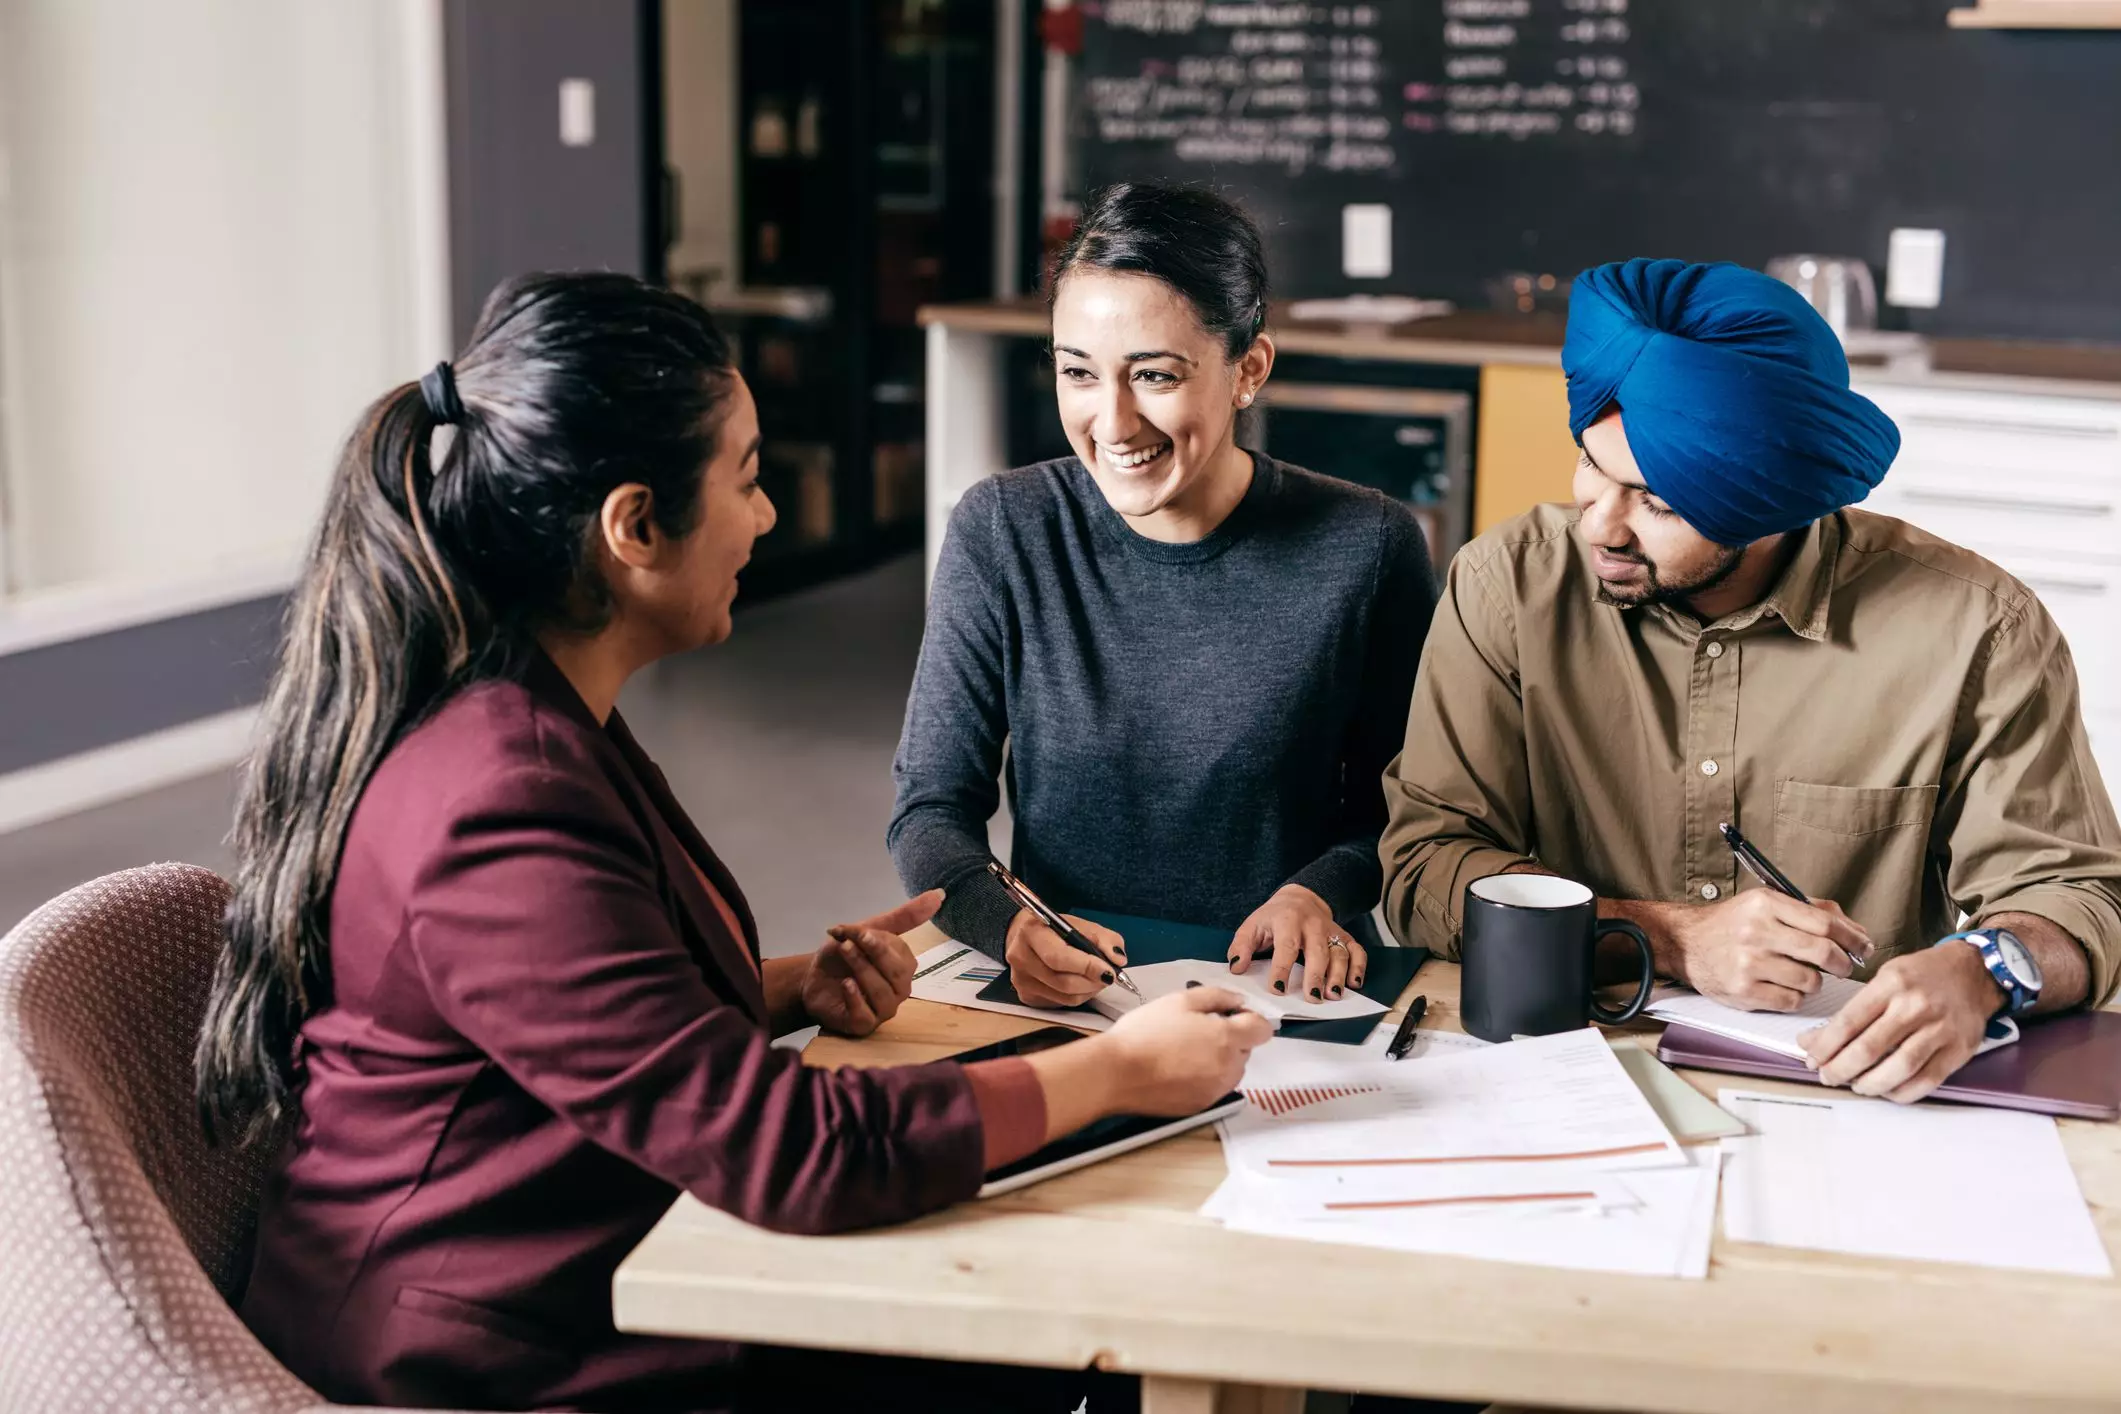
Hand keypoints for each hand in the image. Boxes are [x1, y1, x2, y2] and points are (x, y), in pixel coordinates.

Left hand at [800, 891, 937, 1035]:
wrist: (811, 978)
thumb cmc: (843, 956)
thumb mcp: (868, 930)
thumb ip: (903, 916)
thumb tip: (940, 893)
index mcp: (904, 967)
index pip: (900, 953)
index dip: (877, 939)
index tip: (852, 929)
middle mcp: (899, 990)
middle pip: (896, 974)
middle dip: (872, 954)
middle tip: (849, 941)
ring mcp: (882, 1010)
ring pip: (882, 993)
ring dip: (861, 969)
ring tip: (843, 952)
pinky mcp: (863, 1025)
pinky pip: (866, 1015)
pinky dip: (855, 998)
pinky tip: (846, 984)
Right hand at [1004, 909, 1127, 1007]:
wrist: (1023, 936)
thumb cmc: (1053, 930)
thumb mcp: (1079, 924)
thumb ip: (1102, 938)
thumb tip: (1117, 959)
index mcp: (1031, 934)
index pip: (1059, 958)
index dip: (1087, 967)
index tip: (1108, 970)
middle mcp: (1021, 958)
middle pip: (1063, 982)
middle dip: (1092, 982)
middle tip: (1108, 976)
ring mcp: (1021, 981)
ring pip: (1065, 997)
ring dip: (1088, 991)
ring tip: (1096, 979)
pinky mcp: (1027, 997)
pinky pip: (1060, 1003)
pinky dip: (1077, 996)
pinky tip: (1081, 984)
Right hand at [1100, 987, 1274, 1114]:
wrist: (1115, 1072)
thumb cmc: (1144, 1034)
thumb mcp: (1180, 1001)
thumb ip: (1217, 997)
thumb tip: (1238, 1002)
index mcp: (1226, 1038)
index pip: (1262, 1029)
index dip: (1249, 1019)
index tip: (1231, 1016)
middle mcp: (1228, 1068)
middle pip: (1246, 1050)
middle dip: (1229, 1038)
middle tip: (1196, 1030)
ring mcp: (1216, 1090)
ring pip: (1231, 1070)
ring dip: (1219, 1059)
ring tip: (1184, 1051)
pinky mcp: (1202, 1106)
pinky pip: (1215, 1087)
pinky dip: (1204, 1078)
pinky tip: (1177, 1069)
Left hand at [1228, 884, 1365, 1002]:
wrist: (1300, 898)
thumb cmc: (1273, 918)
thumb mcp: (1252, 926)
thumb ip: (1241, 946)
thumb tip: (1236, 968)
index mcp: (1287, 920)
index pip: (1285, 946)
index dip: (1281, 969)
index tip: (1277, 990)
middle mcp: (1312, 925)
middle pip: (1317, 951)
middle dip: (1315, 975)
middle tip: (1312, 998)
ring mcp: (1330, 930)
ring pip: (1339, 953)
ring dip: (1338, 975)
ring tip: (1332, 995)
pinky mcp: (1344, 936)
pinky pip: (1356, 950)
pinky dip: (1359, 967)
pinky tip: (1353, 984)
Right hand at [1671, 889, 1870, 1011]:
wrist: (1687, 943)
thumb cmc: (1733, 924)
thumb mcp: (1768, 904)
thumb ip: (1813, 912)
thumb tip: (1858, 933)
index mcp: (1766, 904)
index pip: (1825, 923)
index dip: (1853, 937)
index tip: (1863, 946)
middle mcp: (1756, 932)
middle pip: (1823, 952)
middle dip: (1843, 963)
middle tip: (1844, 966)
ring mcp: (1748, 964)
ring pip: (1810, 981)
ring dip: (1814, 981)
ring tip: (1801, 974)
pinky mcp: (1743, 991)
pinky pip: (1791, 1001)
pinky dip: (1795, 997)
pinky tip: (1782, 986)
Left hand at [1799, 942, 2002, 1102]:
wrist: (1976, 972)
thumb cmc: (1924, 974)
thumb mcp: (1885, 977)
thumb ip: (1854, 1008)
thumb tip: (1815, 1039)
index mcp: (1892, 984)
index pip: (1848, 1022)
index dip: (1825, 1045)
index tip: (1812, 1057)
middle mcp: (1916, 1007)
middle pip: (1869, 1049)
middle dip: (1840, 1069)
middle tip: (1828, 1076)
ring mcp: (1940, 1030)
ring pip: (1898, 1069)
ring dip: (1869, 1084)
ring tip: (1855, 1085)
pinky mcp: (1959, 1050)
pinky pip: (1926, 1081)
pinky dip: (1901, 1092)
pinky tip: (1886, 1090)